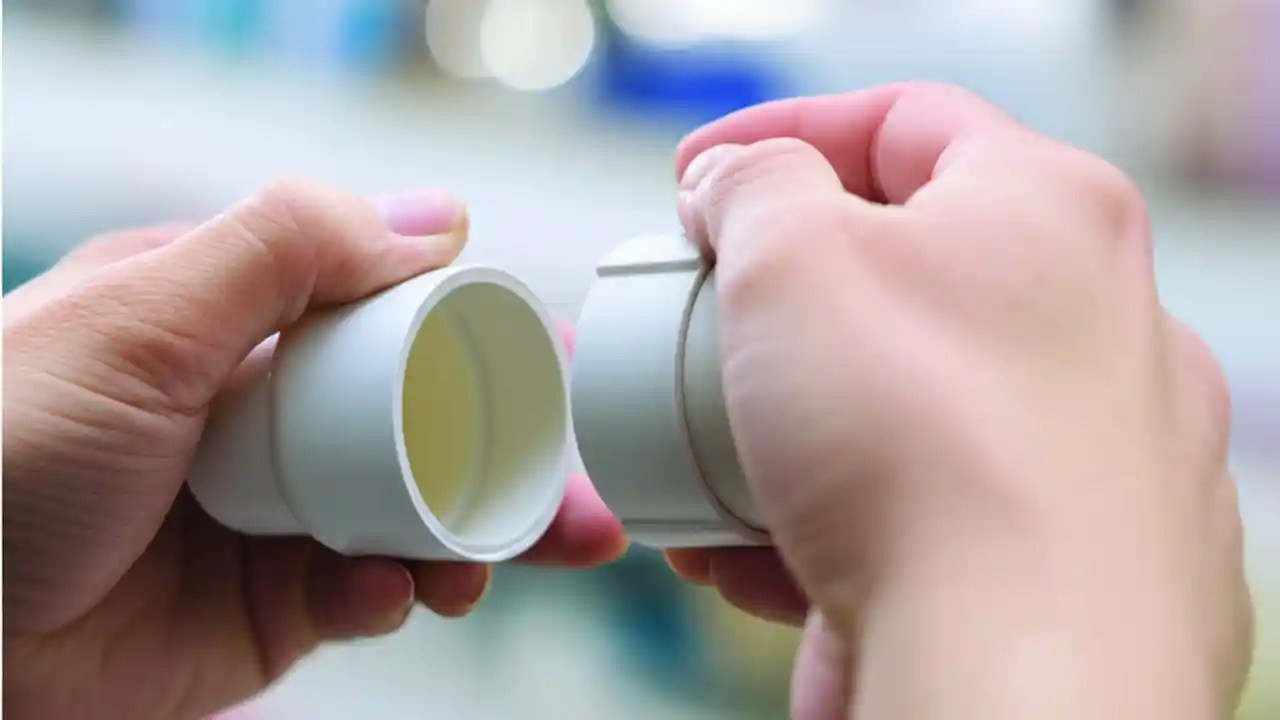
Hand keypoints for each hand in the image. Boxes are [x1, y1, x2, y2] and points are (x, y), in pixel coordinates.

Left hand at [2, 181, 625, 719]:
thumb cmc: (1, 456)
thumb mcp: (136, 316)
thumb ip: (283, 247)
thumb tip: (435, 218)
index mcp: (235, 321)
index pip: (389, 311)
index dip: (483, 335)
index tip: (559, 363)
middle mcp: (264, 413)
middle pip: (422, 423)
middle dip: (511, 457)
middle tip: (578, 490)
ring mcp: (273, 511)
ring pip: (411, 514)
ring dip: (470, 537)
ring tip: (492, 558)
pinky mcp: (268, 606)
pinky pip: (364, 593)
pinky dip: (392, 594)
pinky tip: (384, 594)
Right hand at [665, 84, 1250, 718]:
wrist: (1011, 676)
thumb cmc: (923, 450)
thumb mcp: (792, 256)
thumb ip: (755, 185)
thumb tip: (740, 187)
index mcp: (1053, 214)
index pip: (904, 123)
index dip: (781, 134)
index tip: (694, 180)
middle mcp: (1091, 327)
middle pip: (898, 274)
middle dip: (774, 304)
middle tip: (697, 320)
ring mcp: (1083, 454)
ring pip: (895, 407)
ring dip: (780, 429)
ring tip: (701, 463)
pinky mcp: (1049, 560)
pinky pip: (914, 510)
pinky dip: (824, 520)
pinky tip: (747, 551)